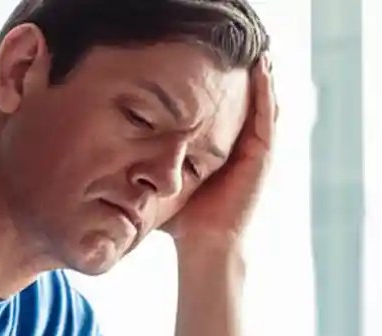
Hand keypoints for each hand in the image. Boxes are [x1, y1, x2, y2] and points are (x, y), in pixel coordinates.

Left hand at [163, 54, 277, 253]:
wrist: (202, 245)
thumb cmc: (180, 218)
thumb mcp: (163, 178)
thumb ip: (148, 161)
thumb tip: (113, 149)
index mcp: (221, 149)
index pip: (224, 107)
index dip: (221, 83)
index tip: (211, 57)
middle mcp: (241, 147)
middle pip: (247, 99)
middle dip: (244, 72)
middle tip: (240, 44)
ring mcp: (254, 151)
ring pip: (263, 103)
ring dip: (261, 75)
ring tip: (256, 48)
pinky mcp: (261, 157)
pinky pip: (267, 118)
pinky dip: (266, 93)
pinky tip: (262, 70)